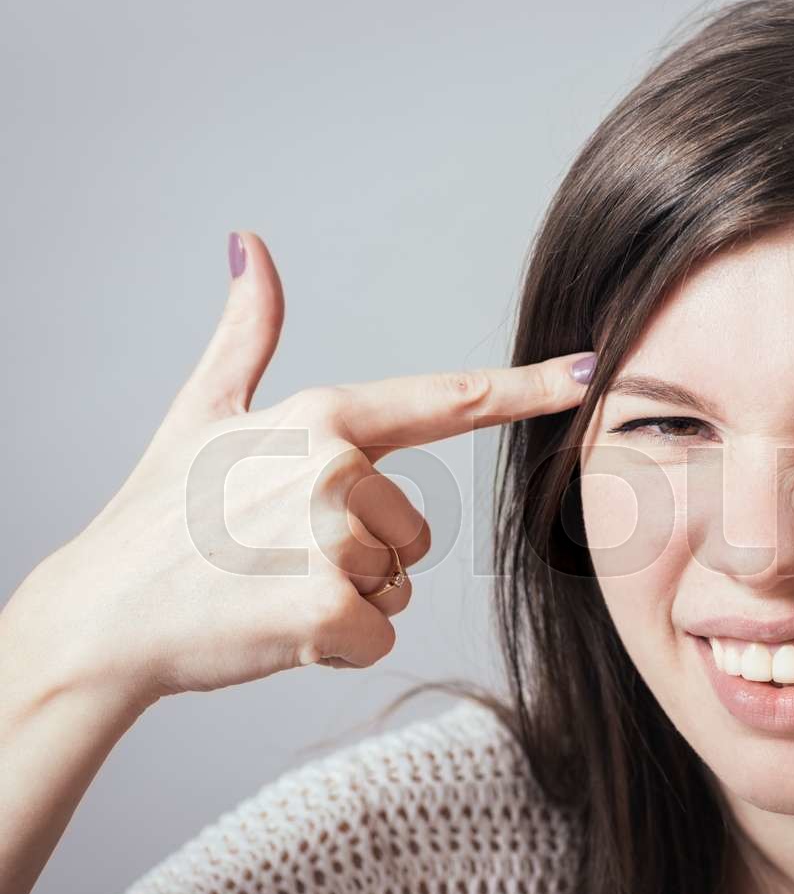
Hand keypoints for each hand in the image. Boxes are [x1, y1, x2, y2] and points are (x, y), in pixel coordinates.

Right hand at [2, 231, 595, 710]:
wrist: (98, 619)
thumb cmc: (156, 518)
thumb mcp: (201, 413)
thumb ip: (247, 334)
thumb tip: (252, 246)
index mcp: (323, 416)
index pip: (448, 398)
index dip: (529, 386)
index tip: (594, 367)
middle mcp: (338, 464)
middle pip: (412, 531)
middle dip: (358, 555)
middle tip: (271, 553)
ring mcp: (333, 535)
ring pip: (397, 587)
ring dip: (345, 602)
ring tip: (265, 584)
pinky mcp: (329, 607)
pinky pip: (379, 636)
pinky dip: (334, 647)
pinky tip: (272, 627)